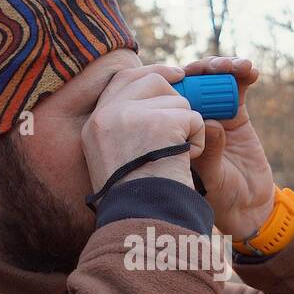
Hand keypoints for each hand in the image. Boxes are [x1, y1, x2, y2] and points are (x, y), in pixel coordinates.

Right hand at [81, 64, 204, 192]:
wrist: (142, 219)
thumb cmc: (135, 201)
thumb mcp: (113, 162)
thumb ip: (124, 130)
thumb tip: (148, 104)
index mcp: (94, 124)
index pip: (121, 81)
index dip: (149, 74)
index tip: (171, 76)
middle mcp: (108, 115)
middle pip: (151, 81)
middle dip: (175, 92)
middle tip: (189, 106)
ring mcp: (133, 116)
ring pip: (177, 101)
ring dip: (187, 126)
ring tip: (177, 157)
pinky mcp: (161, 122)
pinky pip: (194, 118)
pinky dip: (198, 140)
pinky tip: (187, 160)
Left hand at [183, 56, 275, 239]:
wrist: (245, 206)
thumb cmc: (220, 198)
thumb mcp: (210, 180)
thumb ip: (210, 154)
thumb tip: (210, 124)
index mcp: (169, 132)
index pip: (163, 97)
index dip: (170, 79)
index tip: (179, 76)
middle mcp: (187, 119)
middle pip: (187, 82)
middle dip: (199, 70)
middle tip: (213, 68)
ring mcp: (211, 113)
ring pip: (211, 80)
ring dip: (221, 66)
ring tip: (235, 67)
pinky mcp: (235, 113)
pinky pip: (237, 87)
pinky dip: (242, 74)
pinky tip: (250, 71)